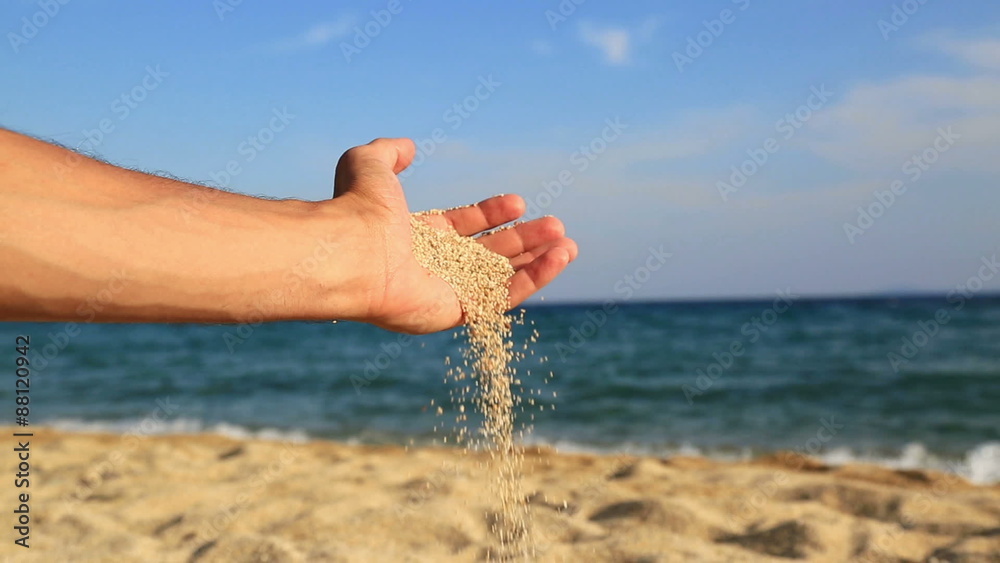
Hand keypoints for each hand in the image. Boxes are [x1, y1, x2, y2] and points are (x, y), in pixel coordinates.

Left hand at [331, 138, 577, 333]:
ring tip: (568, 244)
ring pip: (502, 278)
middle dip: (524, 239)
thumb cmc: (358, 208)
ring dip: (537, 261)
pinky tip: (559, 259)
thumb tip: (407, 147)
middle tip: (555, 225)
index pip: (463, 226)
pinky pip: (503, 299)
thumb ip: (387, 153)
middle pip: (489, 253)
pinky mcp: (457, 313)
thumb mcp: (369, 164)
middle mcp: (433, 265)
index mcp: (417, 236)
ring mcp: (446, 291)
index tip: (517, 202)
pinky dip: (534, 280)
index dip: (491, 214)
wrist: (351, 250)